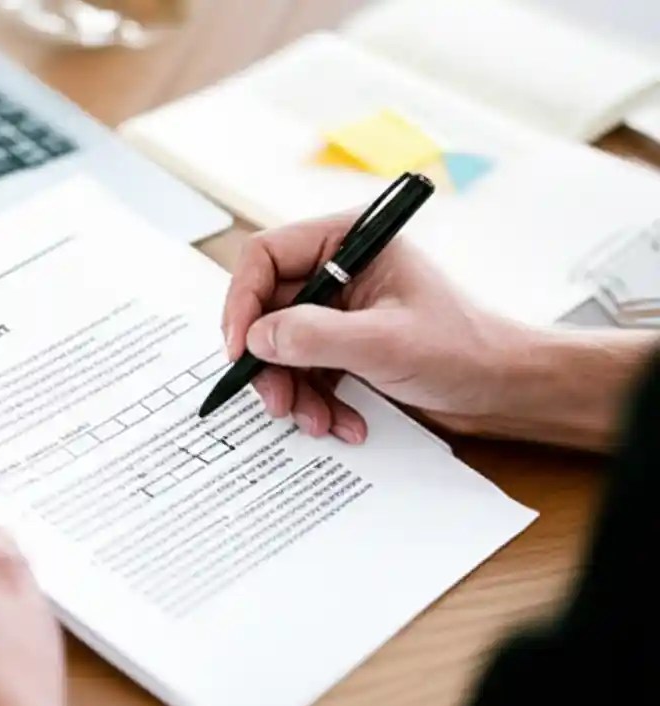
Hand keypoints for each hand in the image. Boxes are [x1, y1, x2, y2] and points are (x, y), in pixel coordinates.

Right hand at [221, 214, 526, 441]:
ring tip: (318, 421)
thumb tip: (256, 338)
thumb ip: (314, 337)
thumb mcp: (384, 343)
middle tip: (277, 400)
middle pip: (267, 308)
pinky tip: (343, 422)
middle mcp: (340, 267)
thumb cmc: (466, 349)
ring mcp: (341, 307)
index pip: (266, 257)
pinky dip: (316, 401)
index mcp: (351, 240)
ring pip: (282, 346)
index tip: (241, 349)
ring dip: (293, 390)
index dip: (244, 302)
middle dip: (270, 361)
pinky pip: (305, 370)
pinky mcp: (346, 343)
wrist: (507, 389)